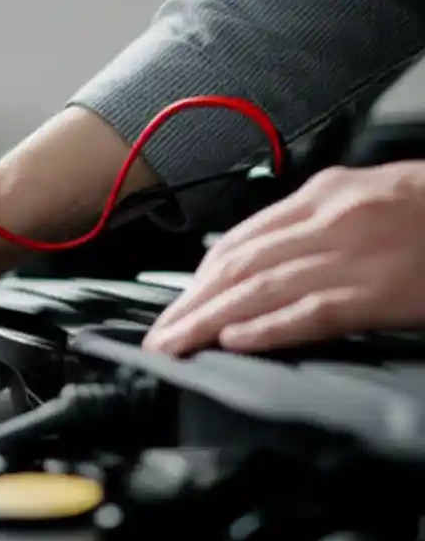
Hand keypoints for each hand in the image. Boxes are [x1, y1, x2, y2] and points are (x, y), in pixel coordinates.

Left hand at [143, 162, 424, 355]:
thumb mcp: (371, 198)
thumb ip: (318, 222)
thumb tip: (269, 254)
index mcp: (325, 195)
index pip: (240, 240)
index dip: (199, 278)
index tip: (175, 305)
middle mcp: (329, 218)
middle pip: (238, 266)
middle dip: (190, 304)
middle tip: (158, 335)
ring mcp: (354, 254)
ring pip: (260, 289)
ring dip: (208, 321)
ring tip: (176, 345)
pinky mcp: (382, 290)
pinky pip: (312, 310)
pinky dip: (268, 327)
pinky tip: (235, 341)